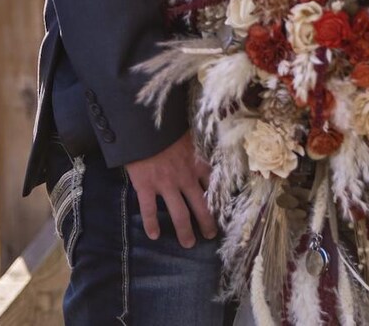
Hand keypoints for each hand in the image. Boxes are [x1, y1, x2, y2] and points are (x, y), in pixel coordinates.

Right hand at [125, 131, 216, 247]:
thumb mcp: (191, 131)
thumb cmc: (169, 126)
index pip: (213, 185)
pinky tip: (153, 236)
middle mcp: (185, 177)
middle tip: (210, 235)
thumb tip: (218, 139)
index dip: (219, 199)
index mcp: (197, 163)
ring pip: (179, 213)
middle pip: (200, 205)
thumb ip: (201, 142)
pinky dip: (151, 224)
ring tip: (188, 243)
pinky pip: (149, 210)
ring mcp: (165, 184)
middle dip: (207, 222)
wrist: (144, 124)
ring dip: (184, 230)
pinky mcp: (146, 187)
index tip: (225, 211)